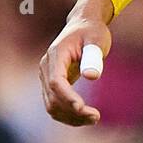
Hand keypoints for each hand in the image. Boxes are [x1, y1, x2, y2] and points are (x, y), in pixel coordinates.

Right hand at [40, 0, 113, 125]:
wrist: (83, 24)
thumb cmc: (92, 31)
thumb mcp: (97, 39)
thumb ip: (93, 55)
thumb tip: (92, 76)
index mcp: (56, 54)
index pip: (55, 82)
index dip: (67, 97)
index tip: (82, 108)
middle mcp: (46, 67)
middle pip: (52, 98)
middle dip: (72, 111)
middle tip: (96, 116)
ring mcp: (46, 77)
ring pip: (51, 106)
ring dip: (70, 117)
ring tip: (94, 118)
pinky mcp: (51, 85)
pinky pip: (55, 105)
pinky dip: (68, 114)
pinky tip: (86, 117)